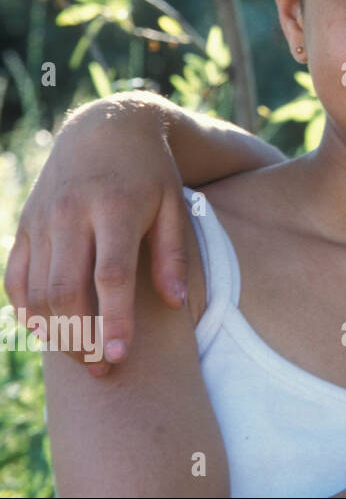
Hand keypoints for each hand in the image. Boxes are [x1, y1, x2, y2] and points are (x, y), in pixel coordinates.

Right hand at [4, 96, 189, 376]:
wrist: (106, 128)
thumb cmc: (151, 174)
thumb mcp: (174, 206)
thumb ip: (173, 256)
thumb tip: (177, 304)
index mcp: (113, 209)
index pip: (110, 277)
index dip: (112, 321)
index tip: (119, 357)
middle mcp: (70, 215)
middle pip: (65, 290)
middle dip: (80, 337)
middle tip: (102, 370)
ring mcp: (41, 221)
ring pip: (36, 290)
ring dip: (55, 332)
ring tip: (83, 360)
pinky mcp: (25, 226)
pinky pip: (16, 277)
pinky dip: (27, 309)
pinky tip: (47, 333)